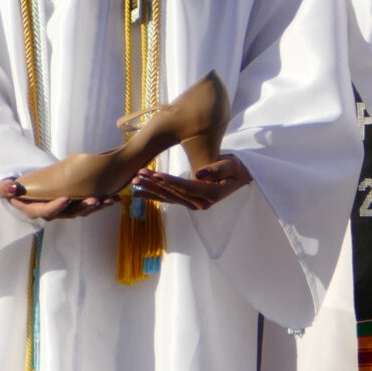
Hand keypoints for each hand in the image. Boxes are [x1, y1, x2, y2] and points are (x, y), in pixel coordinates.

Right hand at [0, 176, 118, 221]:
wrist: (26, 185)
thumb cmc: (16, 187)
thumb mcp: (6, 187)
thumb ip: (6, 188)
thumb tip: (10, 186)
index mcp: (35, 210)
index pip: (45, 212)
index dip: (55, 207)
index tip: (66, 198)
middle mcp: (53, 213)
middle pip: (69, 213)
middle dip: (82, 207)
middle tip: (94, 200)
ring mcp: (65, 210)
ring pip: (82, 211)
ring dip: (96, 206)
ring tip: (109, 199)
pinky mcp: (75, 204)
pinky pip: (89, 205)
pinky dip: (102, 202)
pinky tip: (116, 197)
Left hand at [130, 156, 252, 210]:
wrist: (238, 177)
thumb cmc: (235, 169)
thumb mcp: (232, 166)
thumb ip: (217, 169)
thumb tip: (199, 174)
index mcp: (210, 194)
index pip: (187, 188)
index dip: (171, 182)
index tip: (156, 175)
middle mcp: (200, 203)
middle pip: (174, 193)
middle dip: (154, 185)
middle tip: (138, 175)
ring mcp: (193, 204)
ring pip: (168, 197)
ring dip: (150, 190)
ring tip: (133, 182)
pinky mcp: (187, 201)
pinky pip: (167, 199)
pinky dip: (152, 195)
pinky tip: (137, 193)